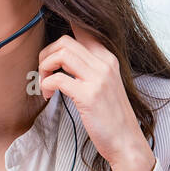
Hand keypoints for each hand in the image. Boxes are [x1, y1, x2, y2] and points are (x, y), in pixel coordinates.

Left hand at [37, 23, 154, 170]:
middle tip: (44, 72)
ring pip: (61, 54)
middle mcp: (105, 63)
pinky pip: (58, 79)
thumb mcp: (102, 83)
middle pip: (66, 40)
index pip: (84, 29)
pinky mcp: (89, 95)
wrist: (126, 141)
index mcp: (107, 58)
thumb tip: (60, 55)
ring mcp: (98, 78)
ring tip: (45, 83)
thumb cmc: (109, 115)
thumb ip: (86, 67)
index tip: (49, 39)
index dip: (62, 28)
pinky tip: (48, 95)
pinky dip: (46, 84)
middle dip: (46, 54)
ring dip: (44, 67)